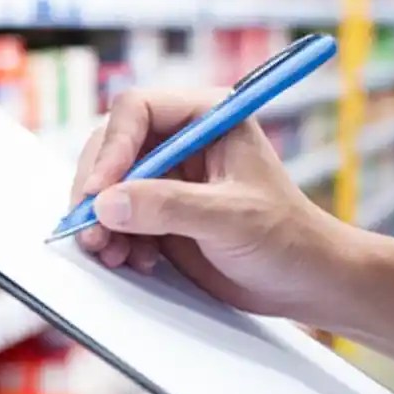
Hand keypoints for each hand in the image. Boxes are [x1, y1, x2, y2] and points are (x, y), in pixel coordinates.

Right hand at [71, 90, 350, 322]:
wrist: (303, 283)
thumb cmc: (286, 238)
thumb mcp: (230, 218)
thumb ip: (169, 206)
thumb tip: (105, 203)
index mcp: (205, 117)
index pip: (136, 111)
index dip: (112, 147)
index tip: (98, 191)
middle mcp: (180, 139)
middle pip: (111, 147)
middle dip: (96, 190)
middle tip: (90, 227)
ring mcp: (165, 176)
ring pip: (106, 185)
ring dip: (99, 220)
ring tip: (110, 252)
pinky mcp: (156, 211)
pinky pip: (113, 215)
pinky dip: (111, 237)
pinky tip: (130, 259)